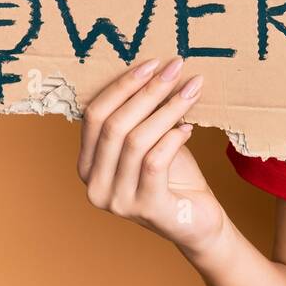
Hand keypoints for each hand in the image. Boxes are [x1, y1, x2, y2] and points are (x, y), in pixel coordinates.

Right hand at [78, 56, 228, 257]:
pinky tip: (189, 127)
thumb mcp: (152, 142)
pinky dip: (172, 139)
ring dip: (167, 109)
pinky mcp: (147, 209)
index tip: (151, 63)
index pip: (93, 117)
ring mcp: (118, 201)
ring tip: (191, 90)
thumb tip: (156, 71)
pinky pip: (154, 163)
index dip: (121, 86)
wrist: (197, 222)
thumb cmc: (174, 178)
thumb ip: (143, 117)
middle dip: (147, 92)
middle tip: (174, 68)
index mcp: (88, 165)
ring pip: (136, 141)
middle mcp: (95, 186)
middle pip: (114, 126)